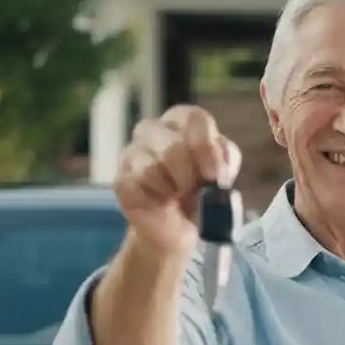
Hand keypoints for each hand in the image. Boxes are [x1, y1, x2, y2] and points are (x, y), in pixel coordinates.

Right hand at [113, 105, 241, 255]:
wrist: (177, 225)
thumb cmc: (200, 192)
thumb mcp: (222, 173)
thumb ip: (223, 161)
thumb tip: (215, 168)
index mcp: (182, 121)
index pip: (194, 118)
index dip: (206, 147)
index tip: (213, 175)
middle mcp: (153, 129)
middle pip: (174, 146)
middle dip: (189, 177)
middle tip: (194, 191)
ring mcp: (132, 152)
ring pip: (153, 167)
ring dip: (173, 190)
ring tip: (177, 196)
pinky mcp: (121, 179)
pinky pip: (138, 187)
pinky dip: (155, 201)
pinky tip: (160, 203)